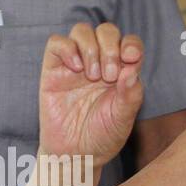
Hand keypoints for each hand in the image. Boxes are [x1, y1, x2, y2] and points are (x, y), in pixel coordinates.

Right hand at [38, 22, 144, 167]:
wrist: (74, 154)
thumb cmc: (102, 136)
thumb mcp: (123, 118)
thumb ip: (130, 93)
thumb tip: (132, 68)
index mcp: (121, 71)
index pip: (129, 43)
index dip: (131, 44)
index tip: (131, 58)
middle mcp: (99, 63)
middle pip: (106, 31)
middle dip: (110, 47)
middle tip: (108, 76)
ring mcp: (75, 64)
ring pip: (82, 31)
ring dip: (91, 48)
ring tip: (92, 75)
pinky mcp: (53, 69)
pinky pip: (57, 43)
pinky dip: (68, 49)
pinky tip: (76, 69)